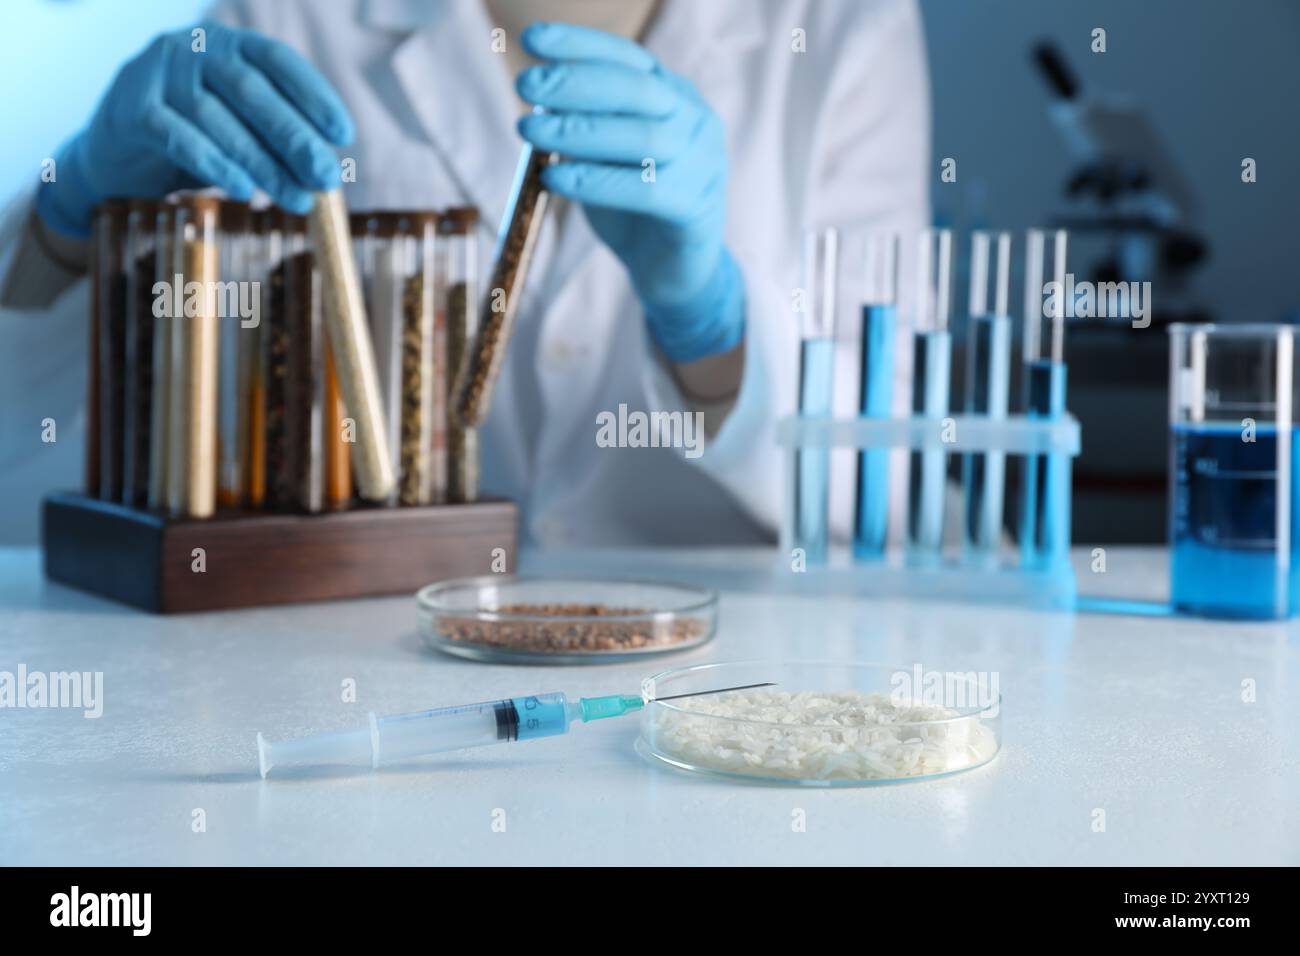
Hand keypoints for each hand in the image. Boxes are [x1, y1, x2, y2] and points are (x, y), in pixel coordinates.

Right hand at [37, 22, 352, 238]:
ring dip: (263, 163)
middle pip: (252, 91)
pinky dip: (215, 164)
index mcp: (228, 45)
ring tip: (297, 198)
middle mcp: (193, 48)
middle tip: (326, 178)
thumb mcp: (240, 128)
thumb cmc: (194, 138)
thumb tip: (326, 173)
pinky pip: (178, 138)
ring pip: (218, 119)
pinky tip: (245, 190)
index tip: (343, 135)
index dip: (314, 96)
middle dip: (295, 139)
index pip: (278, 60)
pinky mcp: (131, 109)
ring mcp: (158, 74)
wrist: (116, 154)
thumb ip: (276, 139)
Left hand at [516, 22, 743, 363]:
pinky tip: (554, 180)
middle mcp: (694, 121)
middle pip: (637, 90)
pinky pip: (643, 190)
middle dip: (575, 83)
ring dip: (577, 131)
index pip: (629, 59)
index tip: (532, 38)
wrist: (672, 271)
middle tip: (525, 84)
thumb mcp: (604, 157)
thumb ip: (583, 127)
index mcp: (673, 97)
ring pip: (640, 138)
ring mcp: (702, 163)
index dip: (581, 45)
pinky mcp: (694, 208)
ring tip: (529, 130)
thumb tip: (538, 99)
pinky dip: (594, 182)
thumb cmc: (632, 208)